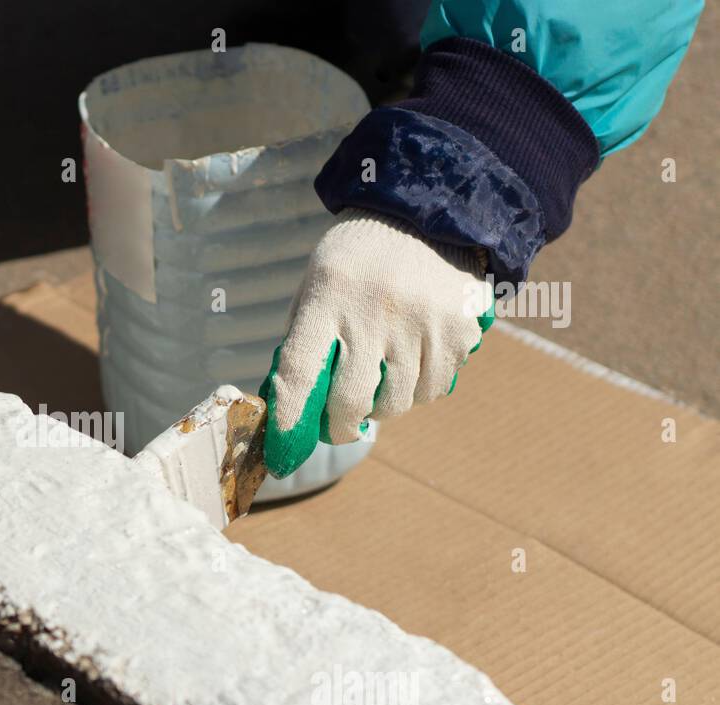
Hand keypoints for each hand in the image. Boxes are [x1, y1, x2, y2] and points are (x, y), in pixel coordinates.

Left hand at [258, 208, 494, 477]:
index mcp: (326, 298)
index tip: (282, 455)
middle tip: (338, 426)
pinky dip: (418, 391)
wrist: (425, 213)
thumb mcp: (317, 286)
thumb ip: (305, 343)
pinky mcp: (458, 329)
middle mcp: (373, 311)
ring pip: (397, 403)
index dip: (288, 422)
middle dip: (341, 427)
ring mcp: (420, 321)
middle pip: (352, 401)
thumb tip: (292, 411)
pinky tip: (411, 366)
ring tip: (379, 382)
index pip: (298, 374)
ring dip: (382, 407)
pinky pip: (434, 389)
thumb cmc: (356, 262)